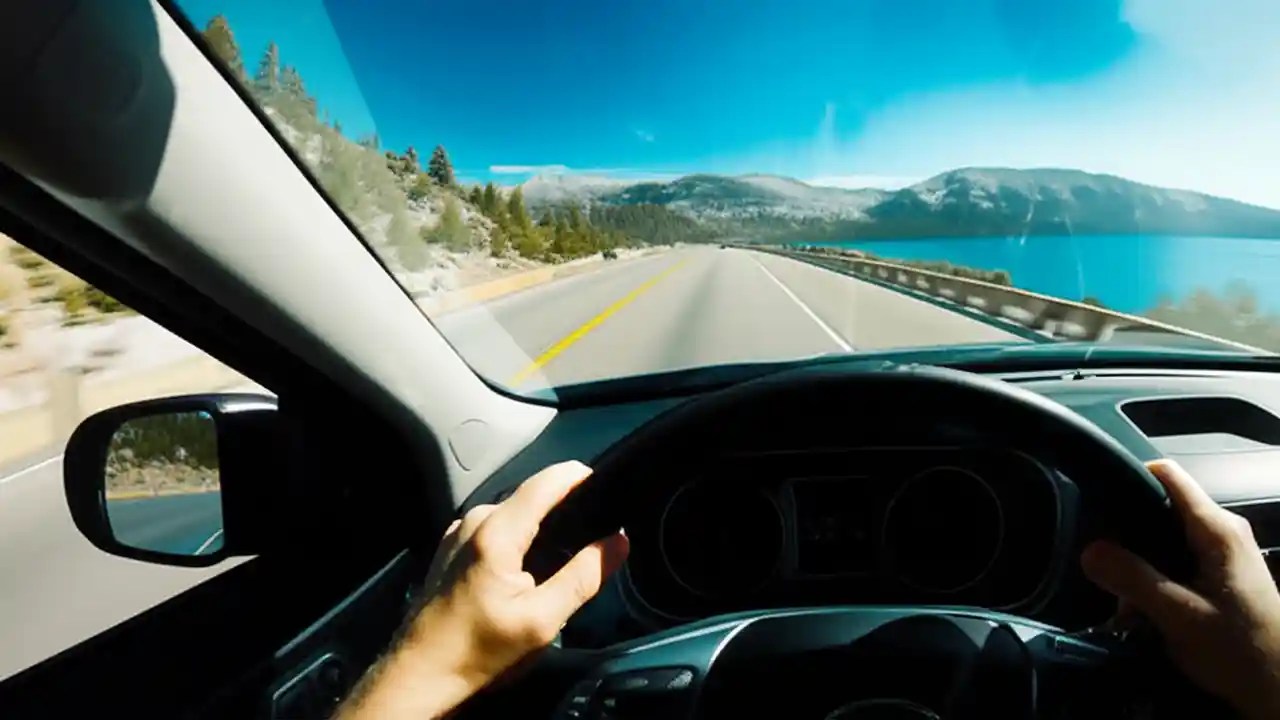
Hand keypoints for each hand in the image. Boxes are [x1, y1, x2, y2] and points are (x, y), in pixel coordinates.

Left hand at [336, 461, 628, 718]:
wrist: (421, 673)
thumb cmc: (478, 650)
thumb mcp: (541, 620)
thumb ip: (583, 577)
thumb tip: (617, 542)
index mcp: (496, 532)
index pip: (547, 481)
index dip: (583, 477)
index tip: (610, 488)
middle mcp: (474, 521)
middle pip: (533, 497)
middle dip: (567, 510)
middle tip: (593, 540)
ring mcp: (459, 532)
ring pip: (516, 514)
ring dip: (542, 529)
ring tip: (562, 561)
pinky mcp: (453, 546)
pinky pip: (497, 529)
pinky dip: (519, 540)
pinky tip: (527, 573)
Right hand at [1081, 459, 1279, 719]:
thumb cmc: (1238, 649)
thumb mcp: (1180, 617)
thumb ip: (1134, 580)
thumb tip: (1088, 549)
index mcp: (1216, 529)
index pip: (1168, 475)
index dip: (1129, 476)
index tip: (1095, 498)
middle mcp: (1223, 530)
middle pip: (1162, 507)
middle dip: (1127, 531)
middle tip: (1097, 556)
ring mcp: (1224, 552)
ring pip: (1166, 537)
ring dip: (1139, 563)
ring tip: (1116, 593)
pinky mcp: (1222, 574)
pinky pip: (1178, 559)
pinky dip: (1155, 577)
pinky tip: (1139, 607)